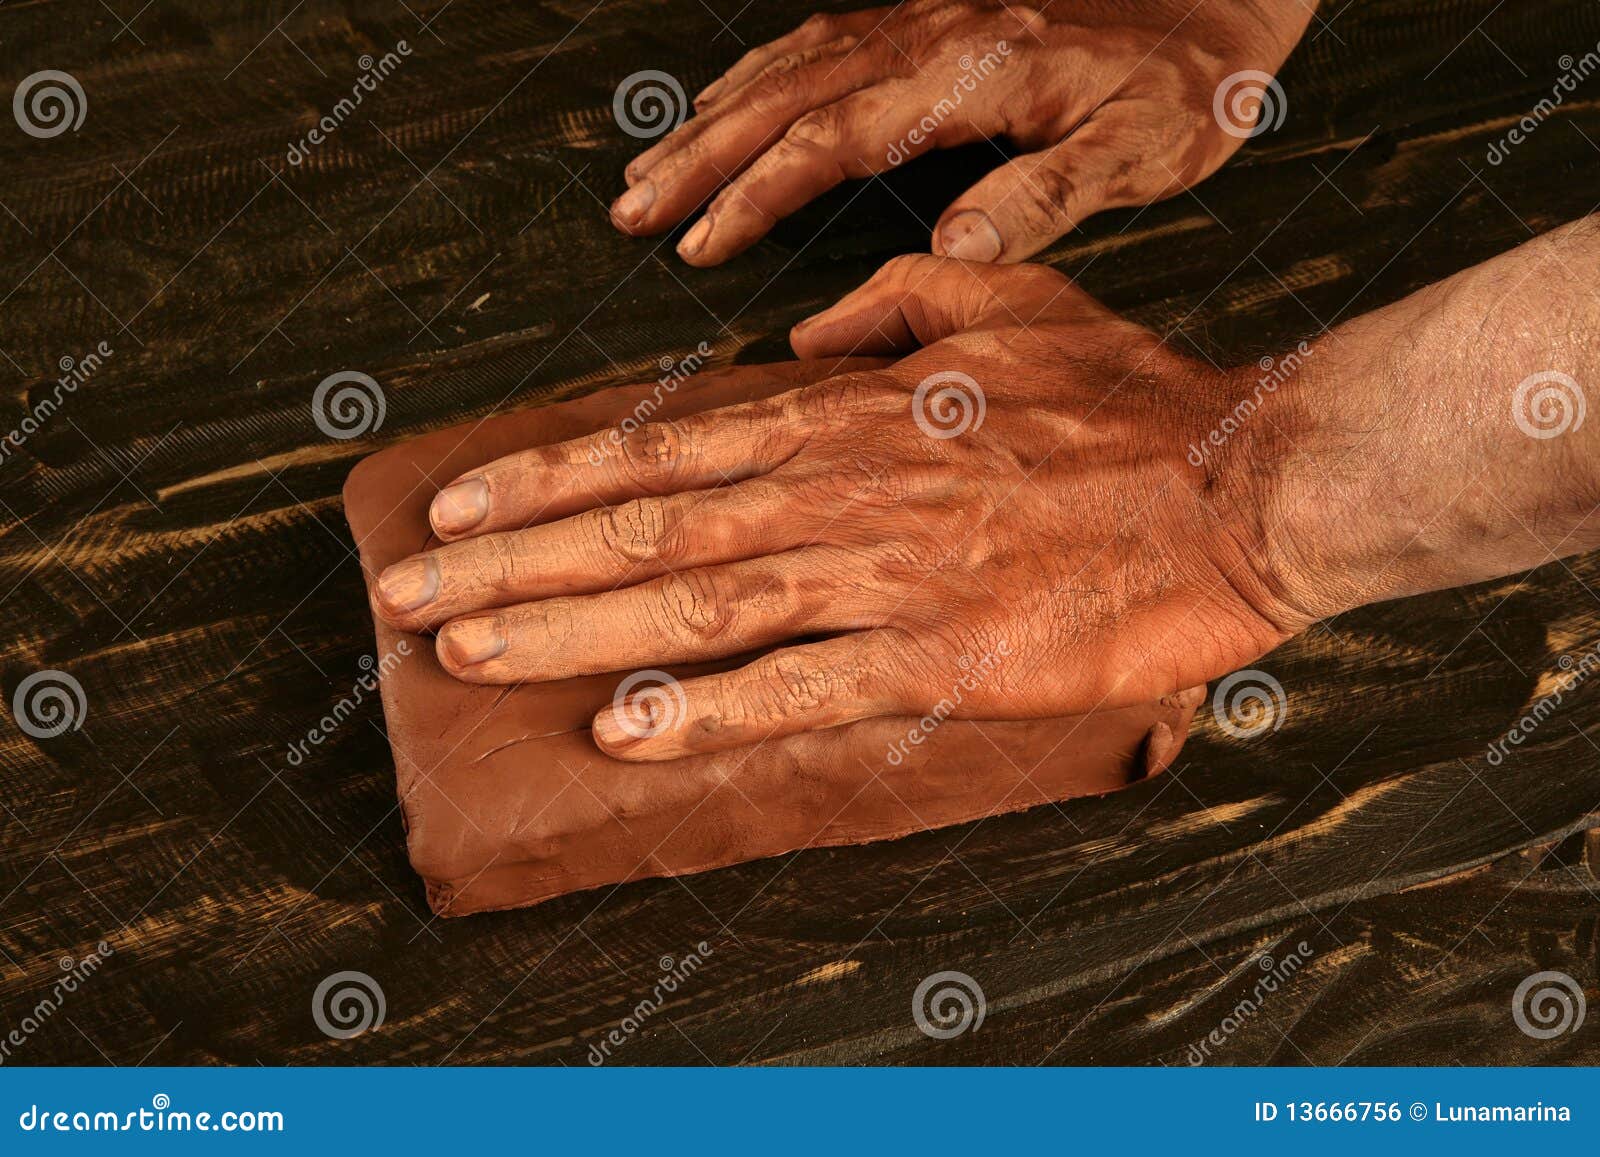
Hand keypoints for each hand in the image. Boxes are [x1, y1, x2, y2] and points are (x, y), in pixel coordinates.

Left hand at [371, 256, 1310, 759]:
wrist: (1240, 484)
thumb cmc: (1126, 400)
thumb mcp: (1005, 301)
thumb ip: (893, 302)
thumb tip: (802, 333)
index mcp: (846, 415)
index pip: (660, 449)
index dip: (545, 477)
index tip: (456, 507)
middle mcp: (840, 490)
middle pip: (642, 528)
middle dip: (509, 562)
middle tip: (408, 595)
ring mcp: (885, 575)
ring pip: (693, 603)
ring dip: (567, 630)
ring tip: (466, 652)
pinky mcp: (942, 657)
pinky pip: (802, 686)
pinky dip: (707, 710)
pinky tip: (623, 734)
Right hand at [611, 0, 1315, 265]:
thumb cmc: (1187, 78)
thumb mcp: (1145, 144)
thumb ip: (1051, 190)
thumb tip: (958, 238)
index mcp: (966, 75)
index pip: (832, 135)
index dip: (757, 191)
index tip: (698, 243)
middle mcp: (927, 38)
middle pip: (784, 95)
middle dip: (699, 154)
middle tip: (631, 210)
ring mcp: (921, 22)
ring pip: (788, 65)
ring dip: (711, 118)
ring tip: (647, 167)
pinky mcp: (928, 22)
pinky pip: (817, 44)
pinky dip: (757, 79)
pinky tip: (726, 105)